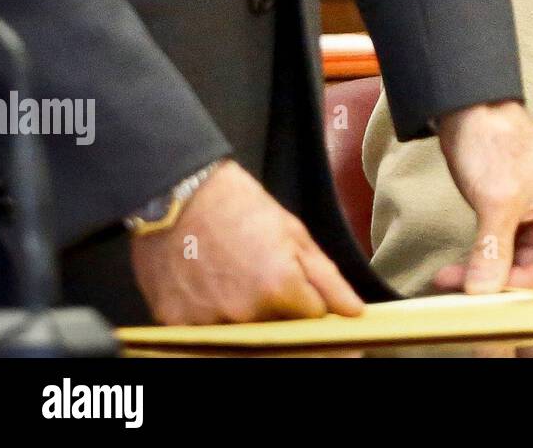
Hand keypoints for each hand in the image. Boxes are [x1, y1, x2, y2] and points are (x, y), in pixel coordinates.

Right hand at [129, 159, 364, 324]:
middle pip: (279, 336)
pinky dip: (216, 320)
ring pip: (244, 337)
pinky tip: (212, 290)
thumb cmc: (242, 208)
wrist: (180, 195)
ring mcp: (208, 323)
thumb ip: (328, 280)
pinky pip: (208, 336)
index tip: (309, 298)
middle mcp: (244, 313)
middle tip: (264, 280)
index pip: (314, 322)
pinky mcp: (176, 324)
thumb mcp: (295, 235)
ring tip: (236, 280)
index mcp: (279, 288)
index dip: (316, 311)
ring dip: (249, 320)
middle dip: (283, 317)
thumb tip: (356, 313)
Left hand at [432, 100, 532, 293]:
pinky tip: (451, 274)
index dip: (530, 288)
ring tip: (448, 282)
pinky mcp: (507, 221)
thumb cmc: (496, 141)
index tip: (496, 298)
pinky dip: (475, 265)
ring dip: (481, 278)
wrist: (469, 109)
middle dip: (501, 287)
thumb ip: (493, 249)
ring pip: (512, 268)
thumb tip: (483, 293)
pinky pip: (495, 255)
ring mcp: (532, 223)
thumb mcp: (497, 199)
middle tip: (469, 303)